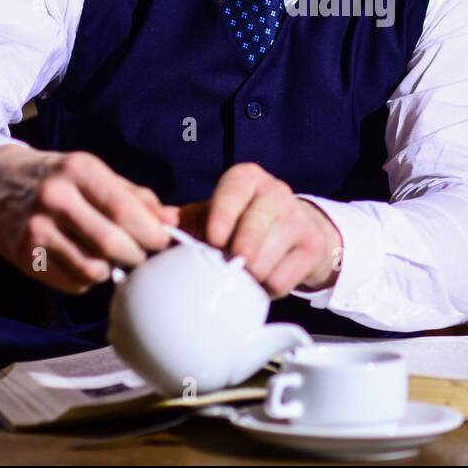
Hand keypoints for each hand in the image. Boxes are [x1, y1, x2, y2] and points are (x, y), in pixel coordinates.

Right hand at [0, 144, 178, 293]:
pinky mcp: (24, 257)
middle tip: (140, 254)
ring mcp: (36, 230)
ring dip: (110, 269)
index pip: (126, 211)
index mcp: (79, 170)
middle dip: (136, 255)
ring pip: (93, 269)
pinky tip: (81, 259)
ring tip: (108, 255)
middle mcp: (55, 198)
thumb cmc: (56, 177)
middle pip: (112, 245)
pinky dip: (87, 278)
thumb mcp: (93, 173)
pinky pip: (73, 282)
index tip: (163, 241)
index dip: (153, 234)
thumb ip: (135, 196)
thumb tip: (172, 221)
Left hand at [176, 162, 342, 299]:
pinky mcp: (312, 247)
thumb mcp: (210, 216)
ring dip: (250, 274)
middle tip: (234, 263)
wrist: (291, 235)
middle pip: (258, 222)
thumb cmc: (238, 223)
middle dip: (243, 246)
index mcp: (245, 179)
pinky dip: (267, 288)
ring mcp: (297, 218)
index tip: (213, 237)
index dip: (224, 213)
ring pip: (269, 255)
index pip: (235, 189)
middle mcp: (275, 191)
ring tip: (241, 276)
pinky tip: (261, 281)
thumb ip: (181, 220)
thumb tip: (155, 222)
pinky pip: (283, 278)